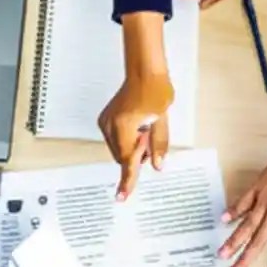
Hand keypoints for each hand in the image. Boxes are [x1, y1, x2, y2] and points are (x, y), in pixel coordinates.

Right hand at [98, 12, 173, 200]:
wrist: (144, 71)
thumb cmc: (155, 89)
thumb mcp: (161, 120)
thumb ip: (158, 145)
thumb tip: (157, 164)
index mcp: (124, 126)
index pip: (128, 160)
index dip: (128, 180)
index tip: (122, 196)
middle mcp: (111, 125)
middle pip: (123, 156)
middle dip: (137, 155)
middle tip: (149, 138)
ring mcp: (106, 122)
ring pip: (119, 149)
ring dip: (132, 146)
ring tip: (145, 127)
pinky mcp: (105, 120)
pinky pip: (116, 140)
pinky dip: (127, 139)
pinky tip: (137, 126)